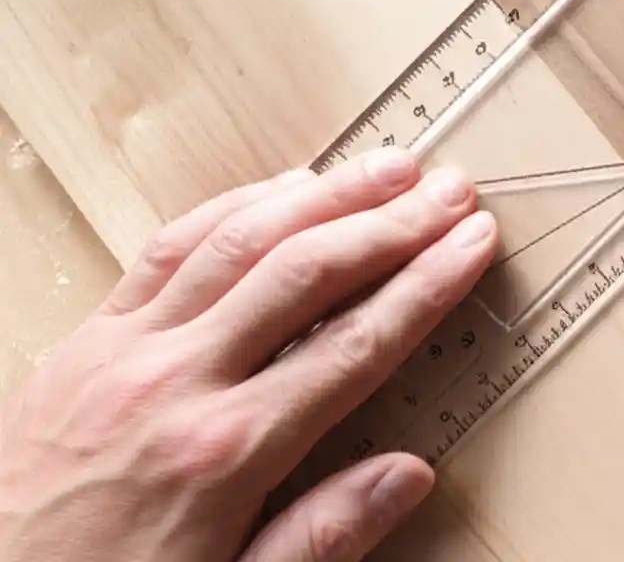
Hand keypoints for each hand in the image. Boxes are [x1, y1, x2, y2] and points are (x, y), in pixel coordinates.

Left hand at [0, 148, 496, 560]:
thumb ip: (322, 537)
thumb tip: (407, 474)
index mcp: (226, 451)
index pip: (357, 344)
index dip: (426, 285)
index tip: (470, 244)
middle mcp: (177, 380)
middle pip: (308, 273)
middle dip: (390, 223)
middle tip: (446, 189)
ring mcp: (124, 349)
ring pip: (241, 242)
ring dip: (323, 196)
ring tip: (384, 168)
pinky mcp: (84, 339)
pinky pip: (166, 249)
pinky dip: (230, 207)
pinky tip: (276, 189)